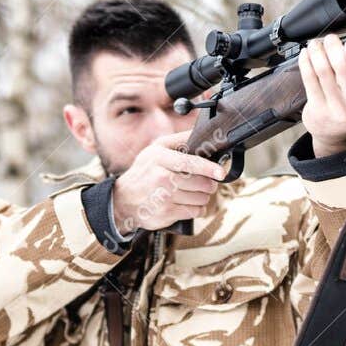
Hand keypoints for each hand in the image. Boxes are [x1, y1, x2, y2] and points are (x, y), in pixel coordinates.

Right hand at [110, 131, 229, 231]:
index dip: (209, 168)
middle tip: (206, 183)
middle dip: (209, 184)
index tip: (221, 172)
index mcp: (159, 158)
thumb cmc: (144, 172)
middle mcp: (161, 177)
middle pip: (201, 183)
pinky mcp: (167, 214)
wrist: (124, 199)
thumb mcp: (155, 150)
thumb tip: (202, 132)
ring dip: (203, 197)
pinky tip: (188, 203)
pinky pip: (195, 211)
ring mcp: (164, 197)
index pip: (190, 163)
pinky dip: (197, 208)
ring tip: (193, 193)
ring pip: (201, 198)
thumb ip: (178, 140)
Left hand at [298, 34, 345, 157]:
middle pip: (342, 70)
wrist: (340, 132)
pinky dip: (306, 63)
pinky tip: (306, 54)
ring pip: (323, 72)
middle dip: (334, 48)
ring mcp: (337, 110)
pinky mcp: (318, 111)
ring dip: (317, 52)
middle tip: (331, 39)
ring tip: (316, 44)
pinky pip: (309, 80)